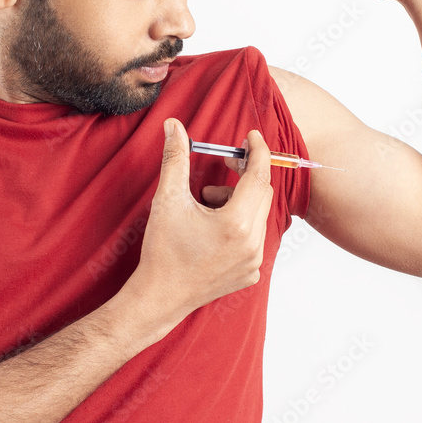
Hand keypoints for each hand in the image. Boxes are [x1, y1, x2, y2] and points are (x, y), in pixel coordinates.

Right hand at [127, 119, 273, 321]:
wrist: (159, 297)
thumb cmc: (163, 250)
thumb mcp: (168, 200)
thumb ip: (175, 158)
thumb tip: (174, 126)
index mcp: (236, 224)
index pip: (258, 175)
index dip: (257, 151)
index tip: (251, 136)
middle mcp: (252, 244)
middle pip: (262, 192)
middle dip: (245, 174)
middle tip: (226, 164)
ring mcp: (254, 261)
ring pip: (258, 214)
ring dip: (238, 200)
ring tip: (207, 204)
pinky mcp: (250, 273)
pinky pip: (255, 236)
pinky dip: (240, 223)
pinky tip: (214, 228)